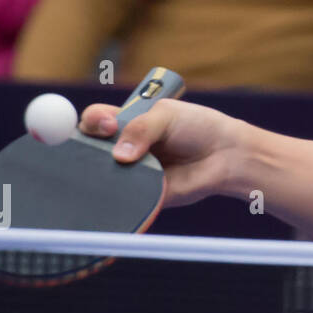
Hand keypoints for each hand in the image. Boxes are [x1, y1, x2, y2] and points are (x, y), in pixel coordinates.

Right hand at [80, 99, 245, 207]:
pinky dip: (122, 195)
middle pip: (87, 149)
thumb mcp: (168, 116)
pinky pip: (121, 197)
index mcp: (124, 121)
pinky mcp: (138, 195)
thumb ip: (141, 128)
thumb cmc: (198, 127)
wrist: (225, 156)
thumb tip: (120, 156)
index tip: (107, 125)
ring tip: (129, 170)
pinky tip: (131, 191)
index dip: (92, 121)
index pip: (93, 120)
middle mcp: (120, 147)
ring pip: (101, 176)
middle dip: (88, 150)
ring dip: (106, 174)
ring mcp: (127, 172)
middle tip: (108, 151)